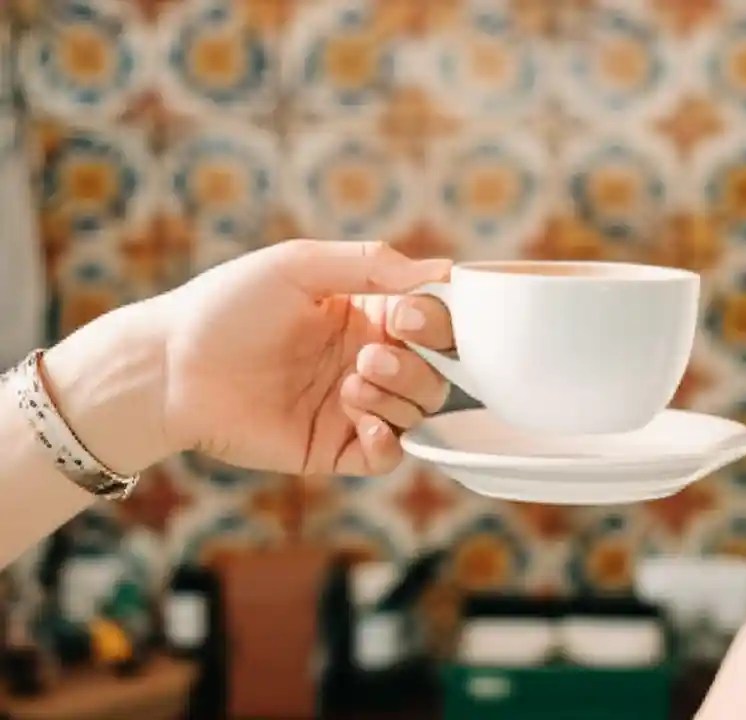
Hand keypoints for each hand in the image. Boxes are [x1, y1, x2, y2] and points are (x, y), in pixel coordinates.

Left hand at [156, 240, 454, 474]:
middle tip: (371, 356)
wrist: (169, 369)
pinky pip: (390, 454)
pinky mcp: (335, 448)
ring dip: (400, 396)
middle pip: (437, 371)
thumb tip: (444, 271)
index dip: (436, 321)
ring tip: (352, 383)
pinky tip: (361, 420)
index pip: (432, 320)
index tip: (407, 316)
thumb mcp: (298, 265)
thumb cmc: (226, 307)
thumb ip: (371, 265)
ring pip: (419, 411)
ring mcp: (354, 406)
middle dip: (418, 365)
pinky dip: (390, 441)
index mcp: (366, 313)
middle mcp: (367, 359)